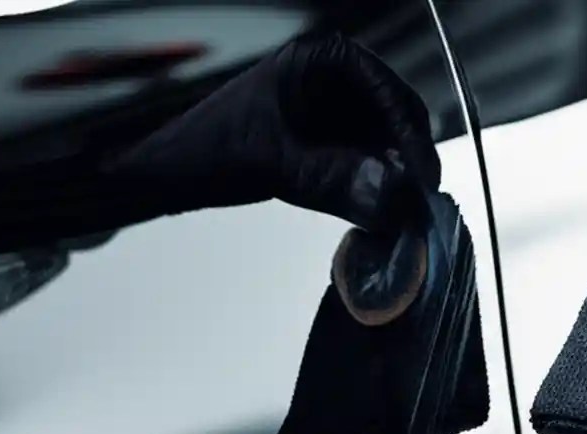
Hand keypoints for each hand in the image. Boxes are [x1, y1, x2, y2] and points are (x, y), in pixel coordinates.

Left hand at [112, 33, 439, 234]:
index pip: (388, 91)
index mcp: (320, 61)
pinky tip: (377, 218)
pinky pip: (366, 167)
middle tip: (416, 209)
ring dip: (394, 182)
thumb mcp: (272, 163)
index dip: (411, 136)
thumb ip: (333, 179)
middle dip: (407, 162)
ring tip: (398, 219)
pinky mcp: (327, 148)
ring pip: (385, 147)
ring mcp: (332, 116)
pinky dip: (375, 192)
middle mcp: (334, 83)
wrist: (164, 175)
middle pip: (395, 120)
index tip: (421, 181)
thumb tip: (390, 196)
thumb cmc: (202, 149)